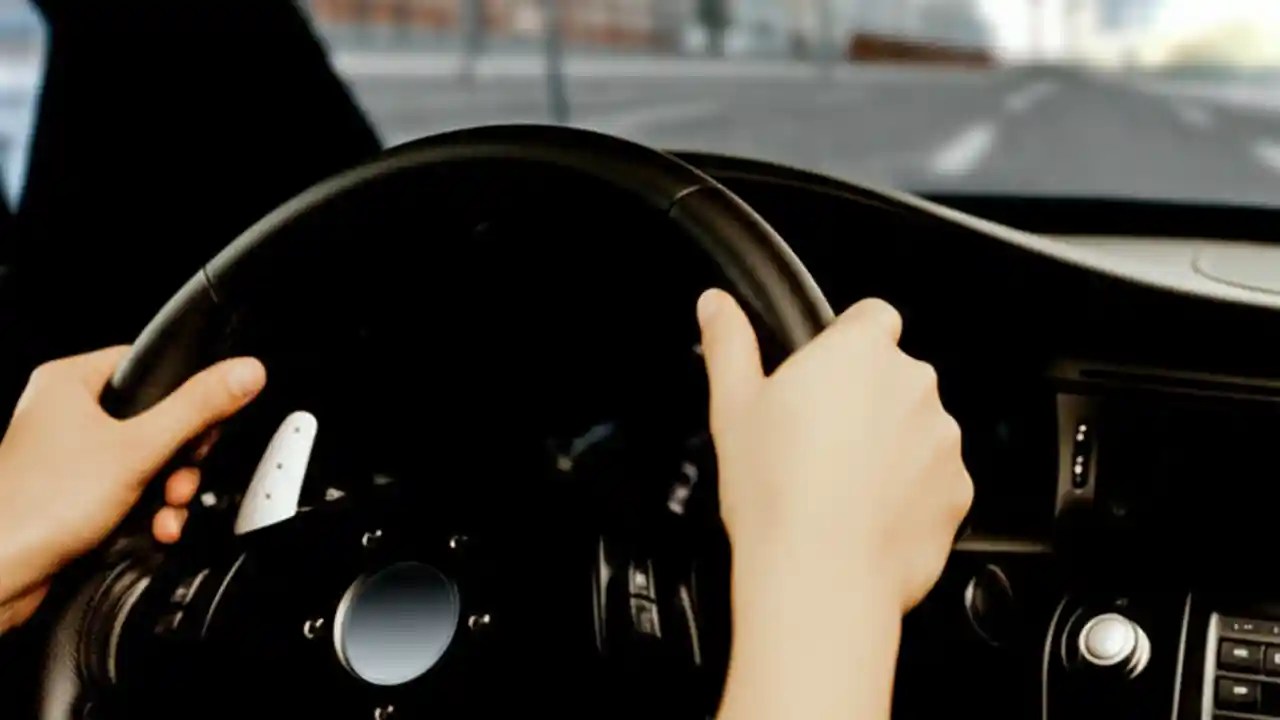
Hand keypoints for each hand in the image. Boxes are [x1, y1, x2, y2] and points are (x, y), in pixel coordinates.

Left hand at [0, 347, 265, 632]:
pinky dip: (148, 509)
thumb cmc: (37, 507)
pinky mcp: (75, 493)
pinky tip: (154, 526)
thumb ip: (197, 408)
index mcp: (70, 382)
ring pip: (147, 459)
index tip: (202, 424)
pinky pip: (130, 489)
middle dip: (180, 458)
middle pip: (156, 418)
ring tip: (166, 508)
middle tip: (181, 475)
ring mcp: (69, 455)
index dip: (185, 395)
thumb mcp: (139, 449)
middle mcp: (66, 413)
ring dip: (168, 489)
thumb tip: (245, 372)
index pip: (148, 366)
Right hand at [697, 290, 970, 719]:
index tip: (821, 378)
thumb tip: (716, 305)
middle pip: (893, 376)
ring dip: (889, 445)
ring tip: (838, 486)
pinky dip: (909, 492)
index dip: (845, 344)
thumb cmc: (775, 493)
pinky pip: (934, 479)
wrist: (821, 577)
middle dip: (863, 400)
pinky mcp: (957, 491)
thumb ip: (730, 343)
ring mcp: (942, 439)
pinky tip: (865, 515)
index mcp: (859, 352)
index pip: (870, 317)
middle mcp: (912, 385)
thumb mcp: (733, 407)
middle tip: (816, 442)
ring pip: (916, 428)